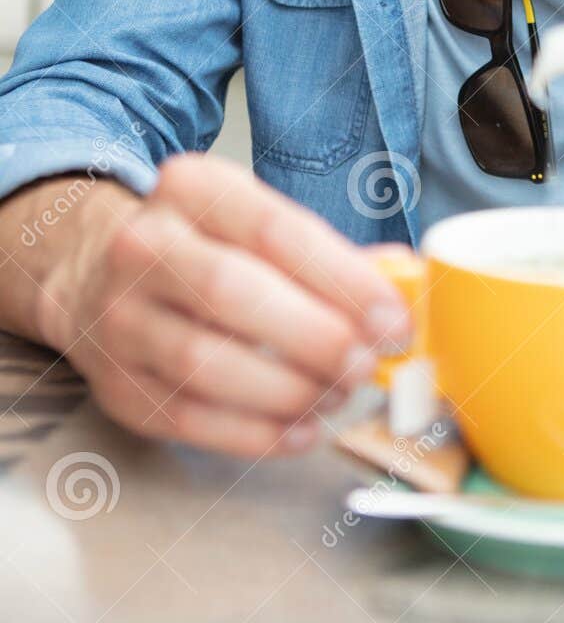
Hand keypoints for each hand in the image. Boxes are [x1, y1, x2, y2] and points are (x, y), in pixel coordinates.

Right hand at [38, 153, 414, 458]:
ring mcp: (121, 318)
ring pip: (206, 364)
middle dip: (315, 337)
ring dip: (289, 390)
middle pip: (232, 292)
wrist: (98, 279)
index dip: (345, 280)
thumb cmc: (206, 252)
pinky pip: (190, 418)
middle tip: (366, 364)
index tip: (395, 320)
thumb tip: (407, 286)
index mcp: (192, 189)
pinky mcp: (118, 385)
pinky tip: (302, 429)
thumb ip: (332, 256)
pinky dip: (257, 433)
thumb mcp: (258, 224)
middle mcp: (144, 247)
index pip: (276, 230)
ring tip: (337, 396)